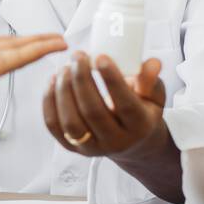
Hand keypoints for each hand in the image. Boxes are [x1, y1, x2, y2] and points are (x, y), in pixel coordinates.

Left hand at [44, 52, 167, 159]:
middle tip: (78, 56)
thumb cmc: (142, 111)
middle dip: (82, 80)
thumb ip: (151, 79)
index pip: (125, 104)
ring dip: (63, 91)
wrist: (131, 141)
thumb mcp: (154, 95)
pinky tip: (53, 81)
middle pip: (93, 112)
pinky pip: (54, 126)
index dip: (111, 80)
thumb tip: (152, 64)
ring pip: (71, 122)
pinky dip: (49, 102)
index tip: (100, 56)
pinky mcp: (72, 147)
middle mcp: (116, 141)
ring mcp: (92, 147)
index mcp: (140, 127)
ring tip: (65, 68)